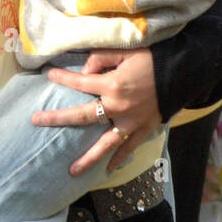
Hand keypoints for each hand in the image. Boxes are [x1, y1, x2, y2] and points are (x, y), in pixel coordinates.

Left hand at [35, 49, 162, 174]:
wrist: (184, 71)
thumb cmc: (154, 58)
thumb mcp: (127, 50)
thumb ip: (102, 57)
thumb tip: (85, 70)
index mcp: (113, 85)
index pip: (80, 82)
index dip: (63, 78)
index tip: (49, 75)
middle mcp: (119, 107)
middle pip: (82, 116)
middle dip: (58, 118)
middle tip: (37, 121)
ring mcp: (131, 122)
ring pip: (105, 144)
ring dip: (88, 158)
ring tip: (71, 171)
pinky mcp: (144, 129)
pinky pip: (129, 147)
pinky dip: (119, 159)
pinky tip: (108, 169)